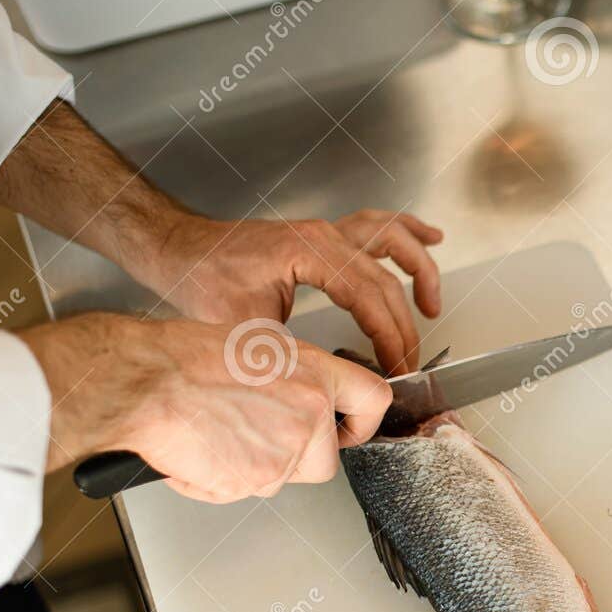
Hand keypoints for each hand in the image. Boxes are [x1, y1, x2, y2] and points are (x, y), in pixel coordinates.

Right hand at [20, 312, 392, 503]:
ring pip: (283, 478)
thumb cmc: (184, 357)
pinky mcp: (254, 480)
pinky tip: (200, 450)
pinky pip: (245, 491)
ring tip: (217, 435)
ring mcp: (284, 452)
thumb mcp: (257, 349)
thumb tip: (301, 398)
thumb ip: (293, 379)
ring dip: (255, 467)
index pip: (374, 400)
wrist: (144, 382)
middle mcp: (309, 414)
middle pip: (327, 460)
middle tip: (257, 436)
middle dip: (298, 459)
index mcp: (315, 374)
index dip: (361, 422)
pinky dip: (222, 481)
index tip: (348, 429)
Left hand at [137, 210, 444, 376]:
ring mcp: (327, 231)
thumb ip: (289, 353)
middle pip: (385, 278)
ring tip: (433, 304)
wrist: (179, 250)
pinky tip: (431, 237)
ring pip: (392, 239)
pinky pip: (377, 227)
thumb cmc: (203, 280)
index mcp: (309, 252)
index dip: (389, 337)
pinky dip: (407, 233)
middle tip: (409, 363)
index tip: (397, 369)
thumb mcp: (243, 329)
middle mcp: (324, 235)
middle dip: (404, 325)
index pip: (368, 296)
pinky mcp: (324, 237)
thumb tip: (323, 384)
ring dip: (420, 268)